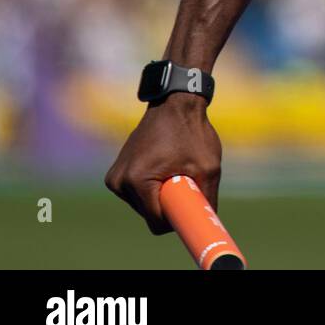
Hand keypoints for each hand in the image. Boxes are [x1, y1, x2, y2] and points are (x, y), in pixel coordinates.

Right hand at [105, 94, 221, 234]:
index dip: (176, 218)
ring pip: (143, 205)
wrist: (175, 102)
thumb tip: (207, 221)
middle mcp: (119, 182)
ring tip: (174, 167)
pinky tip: (164, 164)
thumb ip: (207, 198)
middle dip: (169, 203)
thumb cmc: (193, 132)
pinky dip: (152, 186)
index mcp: (137, 181)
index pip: (156, 221)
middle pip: (149, 213)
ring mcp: (115, 178)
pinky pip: (137, 193)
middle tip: (185, 180)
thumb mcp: (209, 167)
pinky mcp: (116, 173)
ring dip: (161, 194)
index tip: (191, 205)